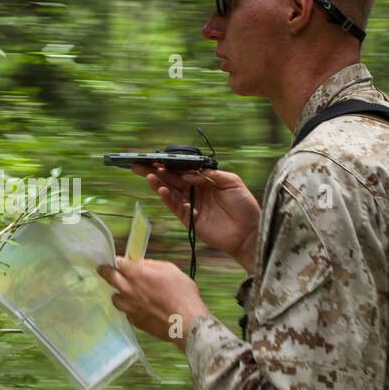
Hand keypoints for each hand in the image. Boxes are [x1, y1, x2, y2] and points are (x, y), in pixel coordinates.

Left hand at [96, 256, 208, 351]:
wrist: (186, 322)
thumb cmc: (183, 294)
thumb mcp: (171, 270)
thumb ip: (153, 265)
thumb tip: (142, 264)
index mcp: (137, 274)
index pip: (118, 263)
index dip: (117, 260)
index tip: (117, 261)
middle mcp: (128, 290)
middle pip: (109, 278)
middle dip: (105, 272)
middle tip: (103, 270)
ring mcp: (129, 307)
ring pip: (115, 298)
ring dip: (118, 293)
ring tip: (126, 293)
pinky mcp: (134, 321)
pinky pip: (126, 312)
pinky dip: (130, 308)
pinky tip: (138, 308)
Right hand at [129, 163, 260, 275]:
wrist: (249, 232)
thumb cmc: (245, 206)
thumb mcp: (232, 182)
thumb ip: (210, 174)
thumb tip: (188, 174)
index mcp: (205, 181)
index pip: (183, 170)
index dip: (170, 164)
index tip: (156, 158)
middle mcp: (196, 192)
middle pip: (172, 180)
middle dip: (155, 172)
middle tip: (138, 165)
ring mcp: (192, 205)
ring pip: (170, 193)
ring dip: (158, 184)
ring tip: (148, 175)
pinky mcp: (190, 219)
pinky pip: (176, 207)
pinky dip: (168, 199)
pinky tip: (161, 190)